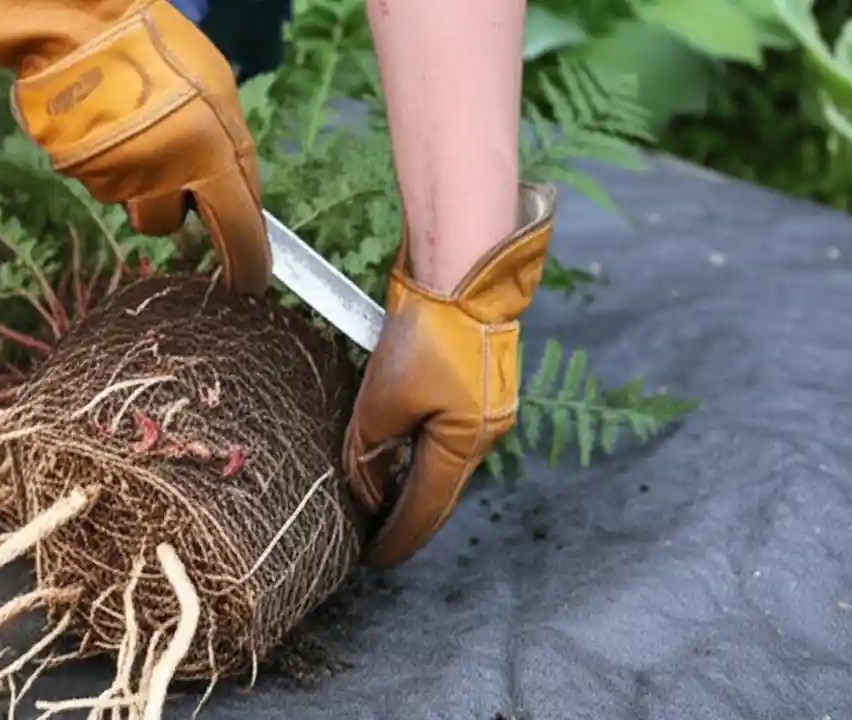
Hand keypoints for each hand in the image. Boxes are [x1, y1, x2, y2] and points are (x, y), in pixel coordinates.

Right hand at [0, 0, 270, 293]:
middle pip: (169, 225)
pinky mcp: (77, 175)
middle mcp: (162, 179)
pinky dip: (108, 165)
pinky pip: (102, 183)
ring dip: (136, 184)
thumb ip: (229, 150)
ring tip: (132, 132)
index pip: (239, 232)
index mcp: (209, 156)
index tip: (249, 285)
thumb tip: (233, 193)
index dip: (247, 265)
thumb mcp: (218, 93)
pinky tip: (108, 129)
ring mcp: (115, 180)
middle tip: (168, 160)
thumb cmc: (160, 51)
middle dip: (173, 205)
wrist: (79, 27)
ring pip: (131, 204)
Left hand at [343, 183, 556, 567]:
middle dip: (402, 509)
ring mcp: (487, 404)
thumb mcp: (384, 397)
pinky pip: (443, 425)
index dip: (397, 537)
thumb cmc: (428, 331)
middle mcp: (485, 431)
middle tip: (368, 528)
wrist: (464, 266)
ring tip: (373, 487)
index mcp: (467, 444)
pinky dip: (417, 440)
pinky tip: (394, 438)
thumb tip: (364, 485)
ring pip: (439, 454)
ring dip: (407, 471)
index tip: (374, 559)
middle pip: (437, 484)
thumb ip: (370, 447)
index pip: (427, 508)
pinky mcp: (477, 379)